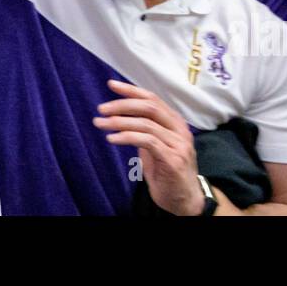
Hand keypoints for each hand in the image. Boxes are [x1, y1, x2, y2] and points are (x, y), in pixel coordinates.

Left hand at [94, 80, 204, 215]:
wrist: (186, 201)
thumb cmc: (168, 173)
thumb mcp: (156, 147)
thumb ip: (145, 130)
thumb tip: (123, 115)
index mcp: (175, 123)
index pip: (153, 99)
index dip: (131, 90)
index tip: (111, 84)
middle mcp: (180, 130)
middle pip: (149, 107)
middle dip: (122, 105)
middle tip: (101, 109)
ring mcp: (178, 144)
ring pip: (145, 123)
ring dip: (119, 122)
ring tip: (100, 124)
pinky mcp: (172, 158)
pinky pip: (146, 141)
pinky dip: (126, 136)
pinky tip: (112, 138)